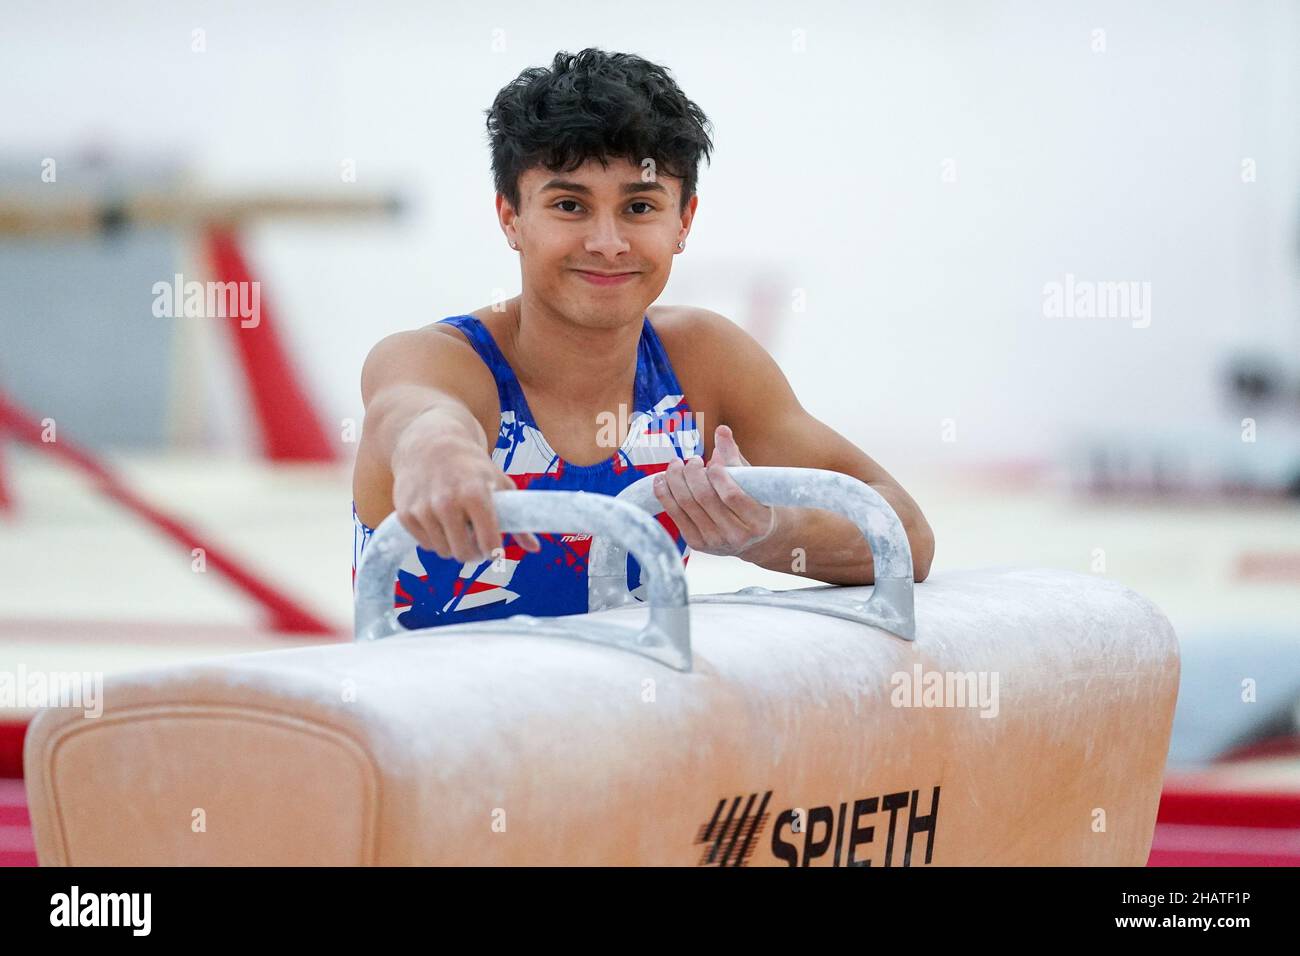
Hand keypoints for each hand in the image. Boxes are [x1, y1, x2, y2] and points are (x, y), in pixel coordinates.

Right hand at [391, 430, 541, 563]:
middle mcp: (447, 502)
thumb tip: (535, 548)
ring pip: (443, 552)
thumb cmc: (471, 465)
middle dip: (473, 553)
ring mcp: (423, 509)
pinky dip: (434, 539)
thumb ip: (517, 518)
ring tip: (458, 526)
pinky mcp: (405, 513)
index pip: (489, 543)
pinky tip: (440, 521)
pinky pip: (425, 544)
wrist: (429, 443)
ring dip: (453, 546)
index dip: (494, 552)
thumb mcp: (499, 483)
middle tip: (476, 544)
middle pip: (464, 554)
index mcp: (475, 494)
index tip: (494, 550)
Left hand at [652, 424, 776, 557]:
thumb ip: (735, 457)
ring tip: (676, 464)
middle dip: (692, 473)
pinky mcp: (697, 544)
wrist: (752, 539)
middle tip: (692, 460)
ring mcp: (714, 542)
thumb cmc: (752, 502)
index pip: (732, 495)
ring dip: (676, 479)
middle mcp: (736, 536)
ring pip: (687, 505)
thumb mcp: (751, 480)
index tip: (711, 462)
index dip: (717, 474)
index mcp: (757, 521)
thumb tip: (721, 430)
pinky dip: (665, 494)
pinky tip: (662, 479)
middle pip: (705, 498)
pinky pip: (675, 515)